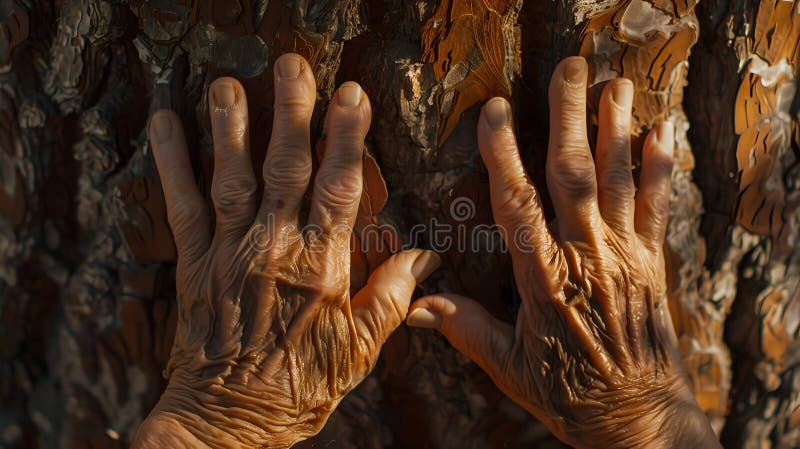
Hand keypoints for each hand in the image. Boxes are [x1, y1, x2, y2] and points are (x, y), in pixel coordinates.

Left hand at [133, 53, 439, 447]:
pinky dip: (171, 163)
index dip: (346, 139)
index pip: (339, 189)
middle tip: (294, 64)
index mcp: (321, 266)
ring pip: (231, 176)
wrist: (228, 422)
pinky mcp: (194, 262)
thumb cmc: (300, 387)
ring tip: (230, 82)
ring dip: (231, 126)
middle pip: (284, 168)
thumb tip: (427, 259)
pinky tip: (165, 124)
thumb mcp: (360, 351)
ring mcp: (229, 251)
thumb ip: (393, 297)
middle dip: (291, 113)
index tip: (352, 97)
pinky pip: (181, 204)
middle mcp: (274, 248)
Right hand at [406, 57, 720, 448]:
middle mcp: (585, 257)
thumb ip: (464, 328)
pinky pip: (658, 211)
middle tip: (567, 70)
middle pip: (575, 176)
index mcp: (543, 278)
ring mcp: (624, 257)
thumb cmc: (569, 392)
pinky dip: (660, 171)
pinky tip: (660, 133)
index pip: (517, 205)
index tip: (495, 113)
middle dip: (568, 118)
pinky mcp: (652, 264)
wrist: (637, 418)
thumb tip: (412, 305)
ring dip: (616, 130)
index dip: (504, 155)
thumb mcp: (509, 367)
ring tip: (614, 86)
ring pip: (619, 182)